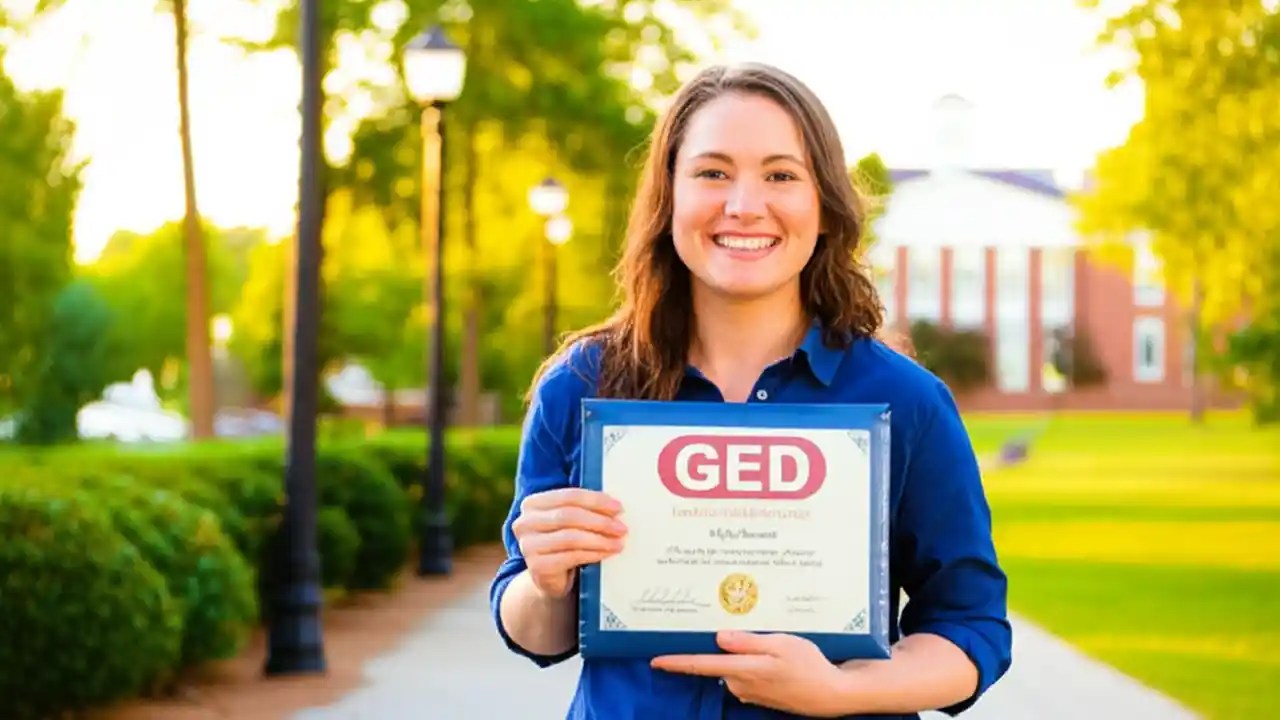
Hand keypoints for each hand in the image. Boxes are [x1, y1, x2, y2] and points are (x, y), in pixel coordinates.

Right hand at [511, 488, 626, 598]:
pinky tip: (606, 553)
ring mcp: (528, 545)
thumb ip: (584, 509)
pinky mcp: (537, 566)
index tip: (618, 507)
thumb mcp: (570, 522)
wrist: (549, 576)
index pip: (568, 496)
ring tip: (618, 542)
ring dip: (600, 539)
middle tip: (621, 527)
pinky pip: (571, 557)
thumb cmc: (563, 543)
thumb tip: (615, 507)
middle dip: (600, 521)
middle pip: (569, 516)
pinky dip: (593, 554)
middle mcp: (525, 523)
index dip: (595, 501)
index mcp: (532, 504)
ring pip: (571, 537)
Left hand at [651, 631, 847, 716]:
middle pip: (716, 660)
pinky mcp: (757, 694)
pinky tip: (767, 654)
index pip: (702, 664)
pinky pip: (743, 673)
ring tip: (761, 638)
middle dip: (717, 645)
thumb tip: (719, 638)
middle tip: (726, 623)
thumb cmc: (809, 666)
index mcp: (744, 669)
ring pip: (731, 666)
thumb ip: (747, 641)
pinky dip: (748, 662)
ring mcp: (748, 691)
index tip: (656, 659)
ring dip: (737, 653)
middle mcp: (740, 683)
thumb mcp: (781, 644)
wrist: (830, 694)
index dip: (677, 662)